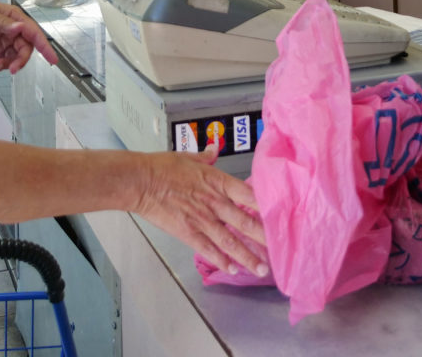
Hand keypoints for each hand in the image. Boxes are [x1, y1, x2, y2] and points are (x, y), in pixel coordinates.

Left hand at [0, 0, 55, 72]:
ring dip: (10, 64)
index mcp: (14, 16)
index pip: (33, 32)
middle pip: (26, 47)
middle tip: (13, 70)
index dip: (44, 46)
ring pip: (16, 55)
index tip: (52, 60)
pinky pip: (6, 58)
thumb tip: (20, 28)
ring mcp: (5, 37)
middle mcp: (13, 27)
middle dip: (21, 59)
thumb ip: (3, 24)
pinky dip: (2, 65)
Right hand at [133, 149, 267, 276]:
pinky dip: (222, 261)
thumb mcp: (188, 157)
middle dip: (263, 239)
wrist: (140, 181)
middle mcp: (214, 202)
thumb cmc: (162, 166)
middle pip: (245, 223)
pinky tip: (233, 269)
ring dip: (247, 257)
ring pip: (230, 242)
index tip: (281, 216)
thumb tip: (213, 151)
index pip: (249, 195)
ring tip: (261, 268)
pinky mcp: (188, 233)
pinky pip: (209, 250)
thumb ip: (205, 158)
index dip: (267, 207)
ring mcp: (202, 220)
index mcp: (217, 181)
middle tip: (279, 251)